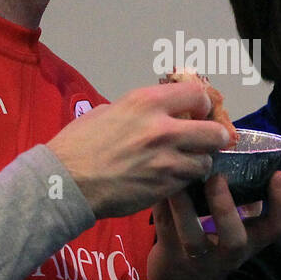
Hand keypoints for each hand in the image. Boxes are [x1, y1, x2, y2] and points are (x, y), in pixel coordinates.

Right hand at [48, 82, 231, 218]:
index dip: (203, 104)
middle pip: (214, 131)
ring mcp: (167, 160)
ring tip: (185, 162)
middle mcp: (162, 128)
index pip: (197, 94)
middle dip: (214, 135)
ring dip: (198, 161)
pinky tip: (171, 177)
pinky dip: (185, 179)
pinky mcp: (165, 186)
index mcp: (146, 102)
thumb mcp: (108, 111)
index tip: (199, 112)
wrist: (66, 182)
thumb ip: (140, 110)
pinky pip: (189, 180)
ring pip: (205, 160)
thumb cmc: (79, 144)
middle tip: (206, 140)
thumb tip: (159, 112)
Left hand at [145, 170, 280, 279]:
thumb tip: (256, 161)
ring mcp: (197, 258)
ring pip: (191, 236)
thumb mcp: (238, 228)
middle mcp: (228, 254)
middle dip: (225, 207)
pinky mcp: (169, 253)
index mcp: (251, 241)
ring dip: (184, 205)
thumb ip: (248, 200)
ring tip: (181, 177)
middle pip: (234, 240)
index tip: (277, 175)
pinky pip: (164, 226)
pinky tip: (160, 181)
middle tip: (217, 177)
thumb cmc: (216, 244)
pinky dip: (162, 203)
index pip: (279, 227)